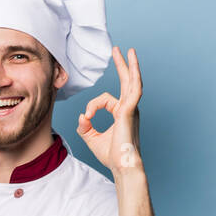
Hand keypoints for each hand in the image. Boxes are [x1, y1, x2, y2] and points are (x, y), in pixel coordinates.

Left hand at [76, 45, 143, 174]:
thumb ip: (85, 126)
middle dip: (122, 65)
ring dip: (131, 65)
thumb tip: (82, 116)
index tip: (87, 119)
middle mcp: (129, 108)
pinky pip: (133, 90)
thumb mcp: (92, 139)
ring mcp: (132, 109)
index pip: (105, 99)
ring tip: (128, 51)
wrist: (122, 165)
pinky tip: (132, 64)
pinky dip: (131, 77)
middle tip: (117, 50)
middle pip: (126, 82)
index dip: (92, 106)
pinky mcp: (131, 110)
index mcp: (122, 113)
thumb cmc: (112, 155)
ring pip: (132, 82)